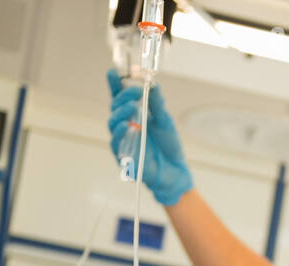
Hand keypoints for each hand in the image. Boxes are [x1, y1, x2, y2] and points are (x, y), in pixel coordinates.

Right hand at [106, 68, 193, 205]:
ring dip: (120, 113)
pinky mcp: (124, 156)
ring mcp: (123, 140)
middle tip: (134, 92)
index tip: (112, 71)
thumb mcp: (165, 120)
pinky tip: (126, 126)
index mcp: (134, 114)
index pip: (120, 96)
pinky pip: (116, 143)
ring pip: (113, 123)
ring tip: (131, 107)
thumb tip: (152, 83)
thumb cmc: (168, 146)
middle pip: (115, 106)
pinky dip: (119, 133)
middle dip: (123, 97)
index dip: (114, 84)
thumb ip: (157, 103)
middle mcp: (125, 124)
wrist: (176, 170)